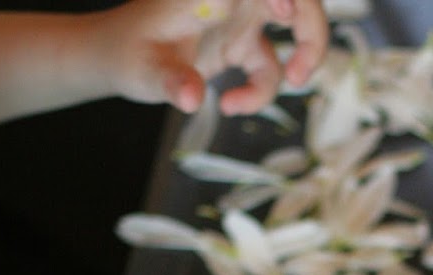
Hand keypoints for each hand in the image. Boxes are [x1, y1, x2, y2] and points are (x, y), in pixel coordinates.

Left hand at [98, 0, 328, 115]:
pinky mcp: (243, 42)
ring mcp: (241, 16)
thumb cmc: (129, 53)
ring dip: (308, 50)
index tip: (282, 12)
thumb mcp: (145, 70)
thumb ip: (171, 81)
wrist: (120, 56)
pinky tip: (228, 105)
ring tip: (296, 80)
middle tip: (303, 64)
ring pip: (297, 20)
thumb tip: (192, 99)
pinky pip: (271, 65)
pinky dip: (261, 90)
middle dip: (312, 25)